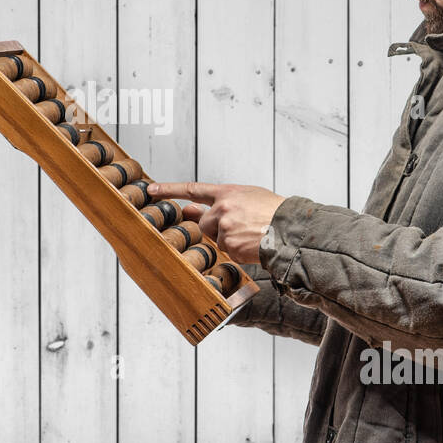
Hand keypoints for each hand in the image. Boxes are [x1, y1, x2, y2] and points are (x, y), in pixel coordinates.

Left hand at [145, 182, 284, 264]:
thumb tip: (192, 209)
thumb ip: (220, 202)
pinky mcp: (231, 247)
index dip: (169, 190)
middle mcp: (222, 209)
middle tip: (236, 227)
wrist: (291, 229)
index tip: (151, 190)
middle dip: (215, 228)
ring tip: (250, 234)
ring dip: (228, 240)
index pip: (191, 189)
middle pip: (203, 223)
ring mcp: (225, 229)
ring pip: (215, 239)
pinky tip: (251, 244)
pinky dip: (237, 251)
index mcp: (227, 193)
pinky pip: (226, 252)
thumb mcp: (248, 197)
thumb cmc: (273, 211)